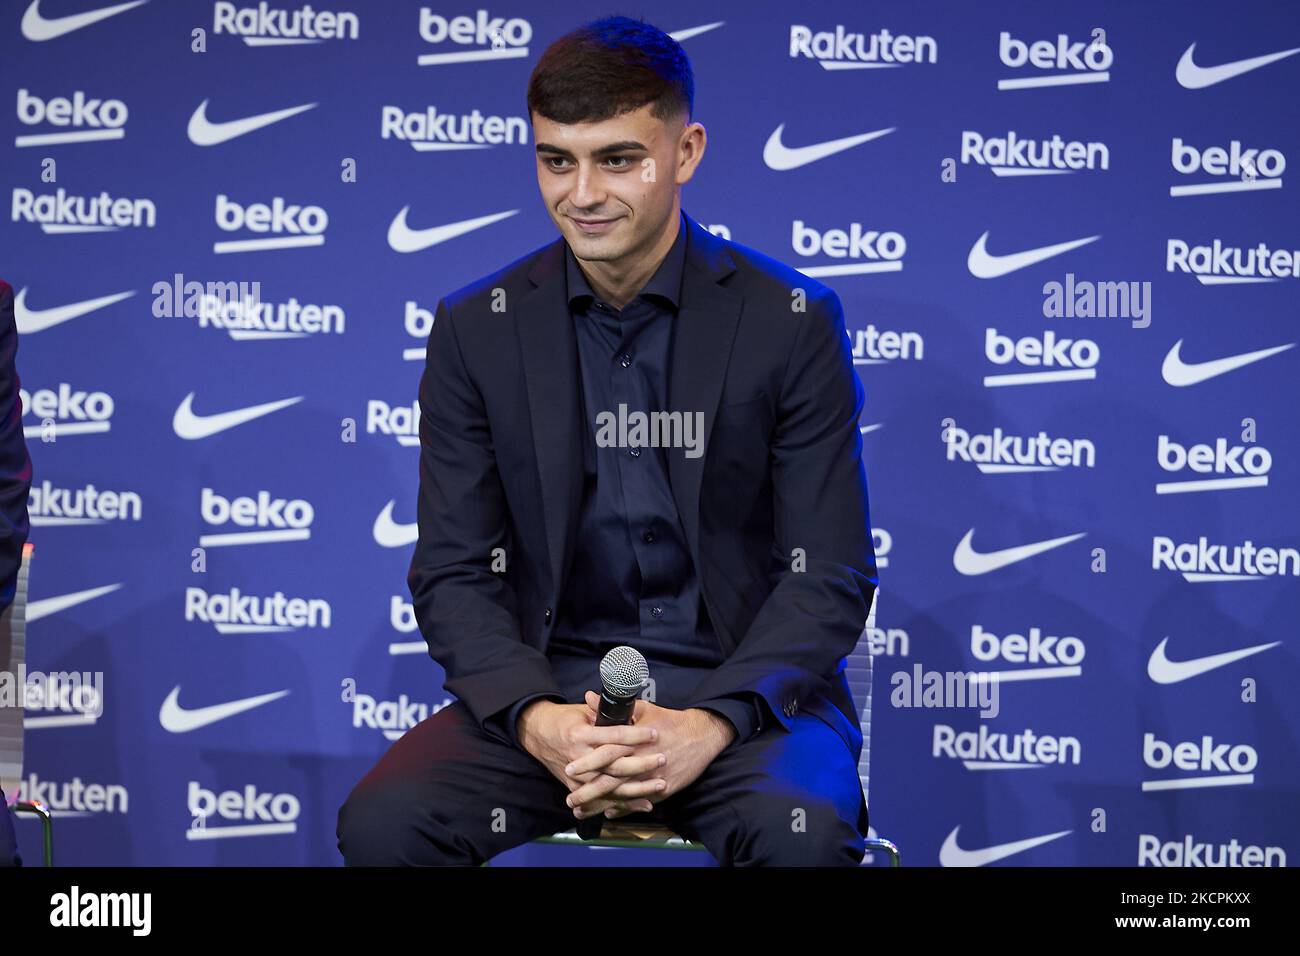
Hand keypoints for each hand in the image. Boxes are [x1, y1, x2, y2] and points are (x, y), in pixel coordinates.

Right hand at [517, 698, 667, 819]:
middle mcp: (579, 757)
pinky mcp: (576, 788)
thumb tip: (628, 710)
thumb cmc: (563, 719)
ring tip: (661, 785)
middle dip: (641, 764)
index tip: (654, 733)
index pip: (613, 736)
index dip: (635, 735)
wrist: (536, 734)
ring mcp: (577, 776)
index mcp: (581, 734)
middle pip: (614, 765)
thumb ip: (603, 713)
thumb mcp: (581, 711)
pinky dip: (625, 804)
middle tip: (662, 759)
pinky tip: (645, 804)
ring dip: (638, 788)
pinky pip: (604, 799)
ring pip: (612, 786)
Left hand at [561, 692, 734, 821]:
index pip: (606, 753)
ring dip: (601, 805)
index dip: (587, 762)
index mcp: (634, 742)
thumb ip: (613, 707)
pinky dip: (624, 808)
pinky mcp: (663, 789)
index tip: (568, 769)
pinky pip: (640, 801)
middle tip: (570, 799)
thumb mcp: (642, 709)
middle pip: (611, 780)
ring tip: (581, 812)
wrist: (701, 736)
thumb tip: (589, 696)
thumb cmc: (669, 721)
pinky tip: (609, 813)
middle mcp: (642, 762)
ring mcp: (652, 778)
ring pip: (622, 795)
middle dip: (589, 791)